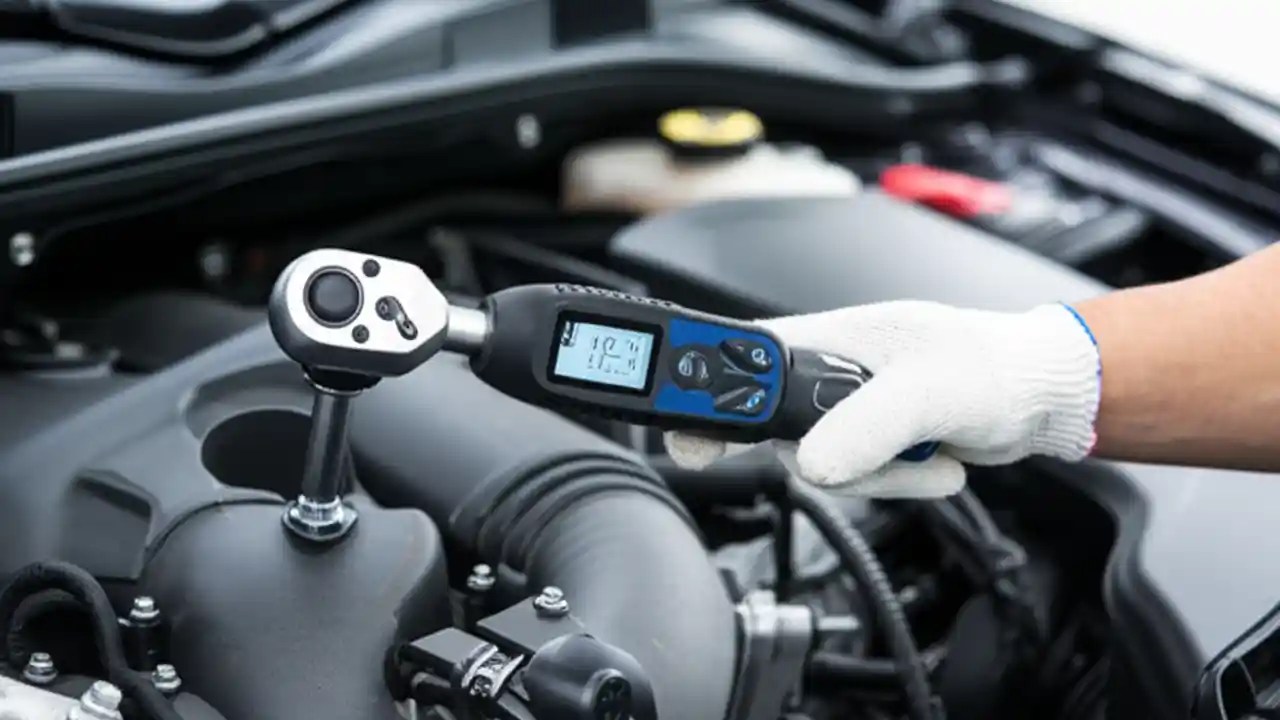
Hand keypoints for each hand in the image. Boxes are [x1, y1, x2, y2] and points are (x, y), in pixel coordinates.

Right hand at [665, 301, 1100, 497]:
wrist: (1040, 396)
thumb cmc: (995, 368)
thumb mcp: (930, 393)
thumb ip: (866, 424)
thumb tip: (811, 461)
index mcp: (830, 335)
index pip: (742, 358)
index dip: (705, 393)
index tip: (690, 437)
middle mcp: (830, 369)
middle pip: (774, 425)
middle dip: (815, 452)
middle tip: (859, 460)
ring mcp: (849, 407)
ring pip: (817, 463)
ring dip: (875, 475)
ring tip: (927, 453)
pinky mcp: (869, 440)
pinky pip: (854, 479)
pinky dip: (893, 483)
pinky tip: (935, 463)